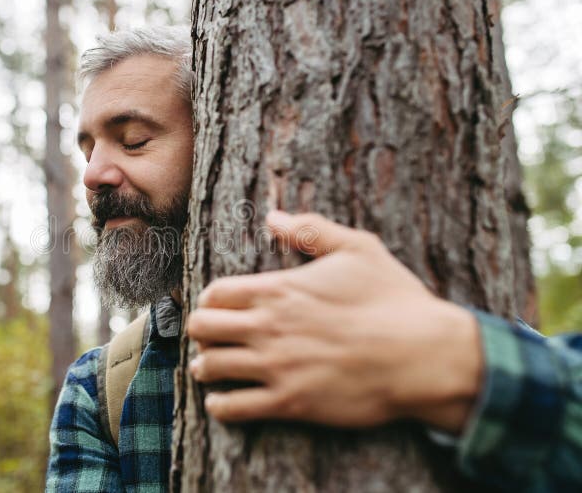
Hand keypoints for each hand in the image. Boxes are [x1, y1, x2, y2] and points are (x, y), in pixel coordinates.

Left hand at [187, 210, 482, 431]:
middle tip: (213, 337)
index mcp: (278, 290)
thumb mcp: (358, 248)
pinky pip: (232, 408)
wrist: (425, 356)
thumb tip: (274, 216)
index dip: (210, 299)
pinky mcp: (289, 403)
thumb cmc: (395, 300)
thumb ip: (311, 230)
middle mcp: (267, 328)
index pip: (214, 293)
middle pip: (201, 327)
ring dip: (205, 367)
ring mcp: (276, 367)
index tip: (220, 307)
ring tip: (211, 368)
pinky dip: (220, 405)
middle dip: (202, 331)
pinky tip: (224, 401)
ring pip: (209, 367)